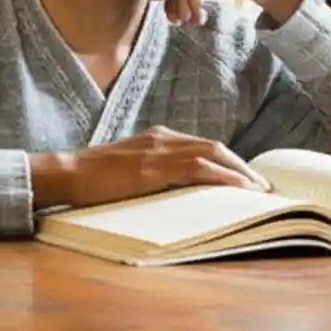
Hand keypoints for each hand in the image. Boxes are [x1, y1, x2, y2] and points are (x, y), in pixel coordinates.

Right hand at [29, 126, 271, 209]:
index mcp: (159, 138)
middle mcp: (164, 138)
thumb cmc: (94, 179)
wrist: (66, 173)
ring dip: (240, 173)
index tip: (248, 179)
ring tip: (259, 191)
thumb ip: (156, 174)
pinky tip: (239, 189)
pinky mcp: (153, 168)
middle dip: (243, 167)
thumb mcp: (131, 171)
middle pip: (216, 148)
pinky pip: (197, 169)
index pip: (205, 146)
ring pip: (212, 155)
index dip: (230, 162)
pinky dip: (223, 177)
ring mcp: (159, 150)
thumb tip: (181, 193)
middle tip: (264, 187)